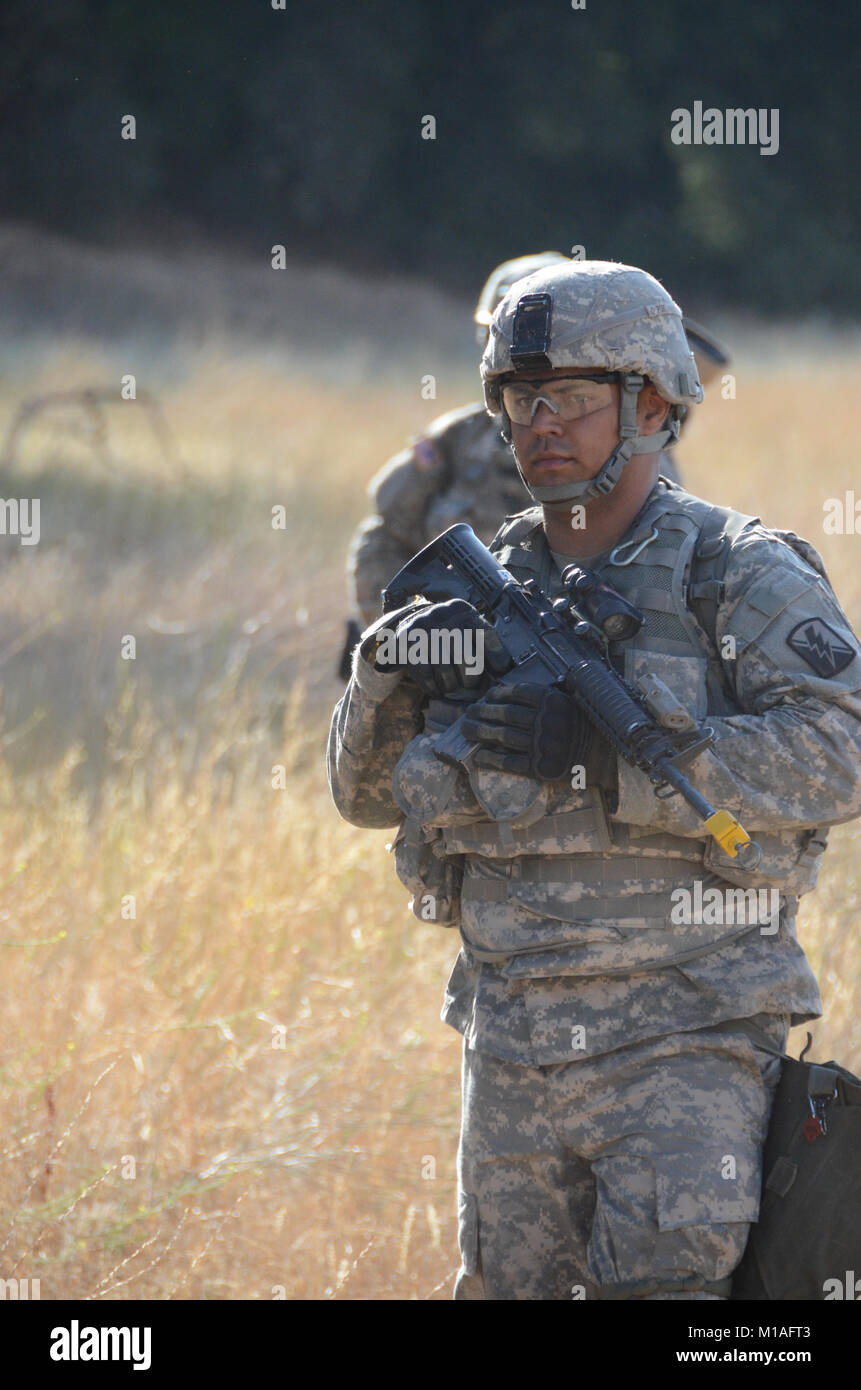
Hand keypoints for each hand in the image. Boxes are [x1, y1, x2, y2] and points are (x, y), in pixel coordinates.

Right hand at [372, 599, 509, 696]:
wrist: (410, 626)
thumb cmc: (447, 635)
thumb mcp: (466, 630)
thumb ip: (484, 645)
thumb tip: (504, 671)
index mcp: (464, 611)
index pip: (486, 635)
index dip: (497, 657)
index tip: (499, 671)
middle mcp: (444, 615)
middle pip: (466, 657)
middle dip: (471, 678)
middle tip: (471, 686)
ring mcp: (425, 628)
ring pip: (445, 667)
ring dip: (451, 684)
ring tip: (454, 688)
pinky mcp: (409, 642)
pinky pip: (425, 672)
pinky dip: (434, 686)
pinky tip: (438, 689)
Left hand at [460, 681, 613, 784]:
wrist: (602, 757)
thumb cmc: (582, 727)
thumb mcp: (569, 702)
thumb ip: (544, 697)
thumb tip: (508, 694)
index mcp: (553, 701)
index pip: (517, 693)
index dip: (497, 694)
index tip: (486, 697)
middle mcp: (546, 720)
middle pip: (505, 714)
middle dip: (482, 713)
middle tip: (468, 713)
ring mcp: (542, 744)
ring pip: (503, 736)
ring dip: (481, 733)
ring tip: (467, 730)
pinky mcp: (540, 767)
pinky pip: (509, 762)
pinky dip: (491, 759)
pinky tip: (479, 756)